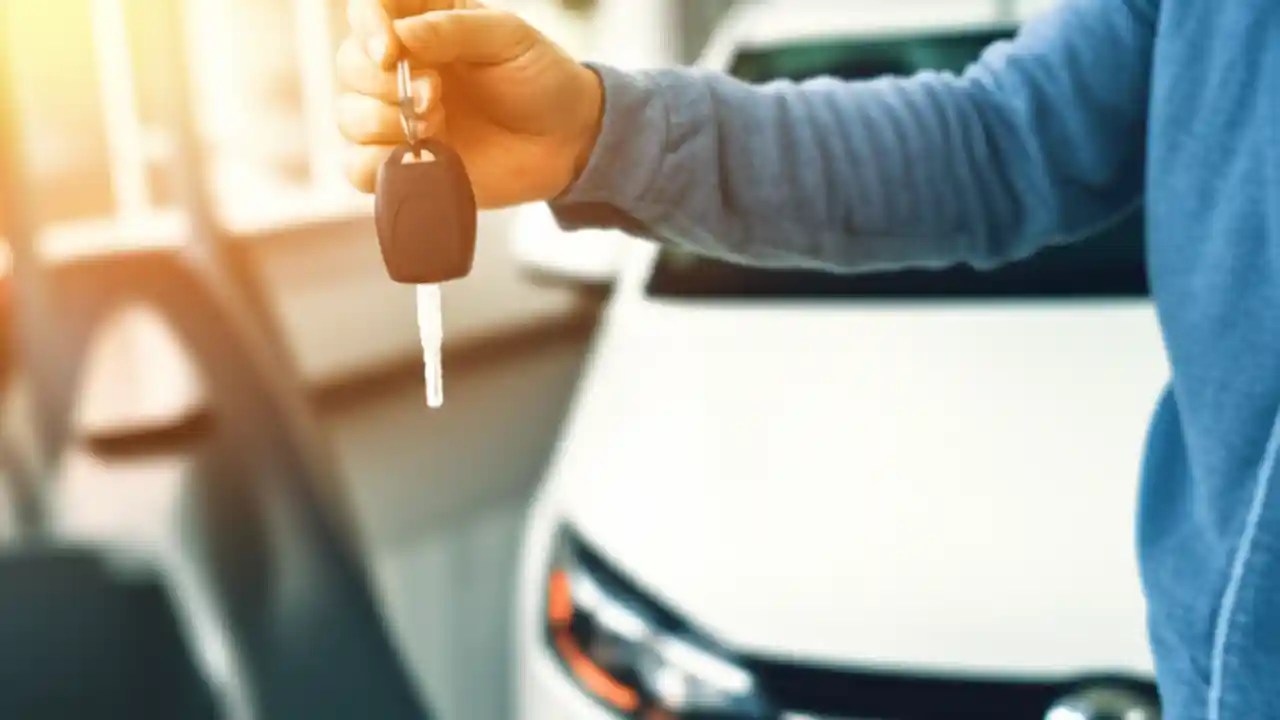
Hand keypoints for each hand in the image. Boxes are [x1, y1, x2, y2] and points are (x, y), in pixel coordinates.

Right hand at [337, 0, 603, 207]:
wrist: (567, 141)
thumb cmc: (541, 79)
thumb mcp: (507, 38)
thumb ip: (453, 29)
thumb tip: (399, 37)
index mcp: (421, 24)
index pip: (367, 10)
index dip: (367, 26)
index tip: (390, 52)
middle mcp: (400, 68)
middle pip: (349, 65)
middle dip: (384, 83)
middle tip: (436, 95)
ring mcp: (397, 117)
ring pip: (348, 116)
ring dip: (383, 122)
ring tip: (438, 124)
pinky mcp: (404, 163)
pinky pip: (358, 168)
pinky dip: (377, 165)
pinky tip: (420, 156)